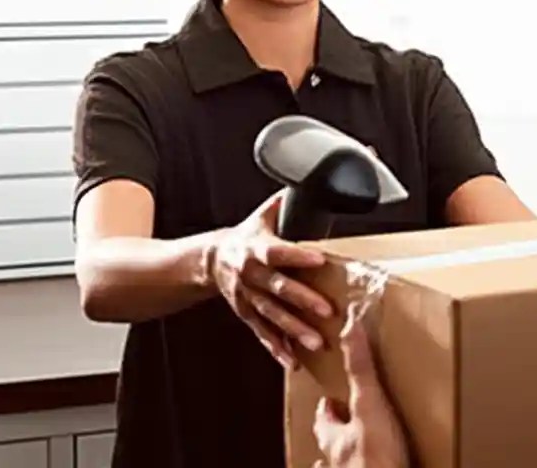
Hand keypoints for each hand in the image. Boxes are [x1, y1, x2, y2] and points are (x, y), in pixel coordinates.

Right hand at [210, 192, 332, 368]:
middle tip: (326, 311)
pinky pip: (262, 333)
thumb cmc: (245, 237)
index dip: (298, 256)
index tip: (319, 260)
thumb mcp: (261, 217)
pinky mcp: (246, 314)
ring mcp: (247, 297)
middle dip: (302, 300)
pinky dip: (276, 348)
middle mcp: (251, 275)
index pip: (280, 252)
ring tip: (316, 342)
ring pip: (272, 315)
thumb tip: (307, 175)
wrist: (210, 259)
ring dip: (294, 330)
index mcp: (257, 248)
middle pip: (278, 289)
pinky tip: (292, 361)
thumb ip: (283, 203)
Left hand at [312, 315, 408, 467]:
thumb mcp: (370, 406)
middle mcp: (338, 464)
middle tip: (342, 426)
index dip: (326, 409)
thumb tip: (349, 324)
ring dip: (347, 463)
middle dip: (334, 438)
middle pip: (330, 450)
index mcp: (336, 440)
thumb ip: (360, 368)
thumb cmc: (377, 460)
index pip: (324, 420)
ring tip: (355, 459)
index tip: (329, 400)